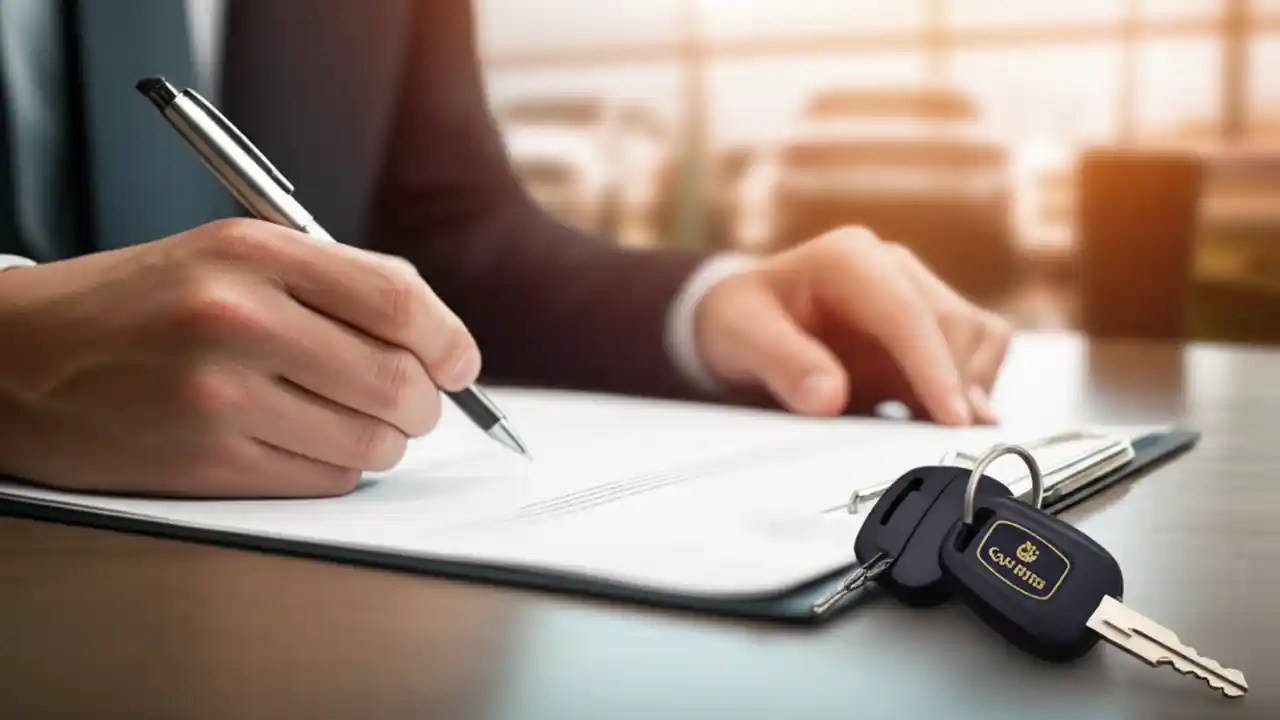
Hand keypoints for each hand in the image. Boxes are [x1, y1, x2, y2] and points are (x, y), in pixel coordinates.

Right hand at [0, 219, 478, 496]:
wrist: (19, 358)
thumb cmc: (140, 304)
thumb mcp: (231, 254)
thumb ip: (335, 284)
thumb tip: (436, 341)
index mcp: (254, 251)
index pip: (399, 301)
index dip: (449, 341)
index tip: (460, 364)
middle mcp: (238, 317)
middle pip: (397, 381)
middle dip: (425, 404)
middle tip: (416, 405)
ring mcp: (218, 394)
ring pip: (369, 441)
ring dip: (383, 442)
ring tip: (354, 424)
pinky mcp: (204, 460)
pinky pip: (323, 479)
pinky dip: (336, 468)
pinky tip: (305, 444)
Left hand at [694, 227, 1012, 424]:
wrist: (745, 323)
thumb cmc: (741, 324)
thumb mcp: (741, 340)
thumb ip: (783, 365)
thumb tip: (830, 397)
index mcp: (848, 258)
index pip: (907, 312)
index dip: (934, 367)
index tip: (952, 419)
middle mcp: (893, 266)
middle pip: (955, 326)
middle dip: (955, 387)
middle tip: (941, 446)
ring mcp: (917, 292)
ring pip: (980, 338)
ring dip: (968, 389)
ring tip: (931, 433)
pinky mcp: (932, 323)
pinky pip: (980, 353)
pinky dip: (969, 390)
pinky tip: (932, 420)